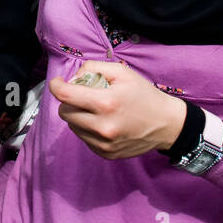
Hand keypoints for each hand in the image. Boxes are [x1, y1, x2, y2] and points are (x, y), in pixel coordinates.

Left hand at [48, 60, 186, 160]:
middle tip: (84, 96)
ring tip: (96, 110)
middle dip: (69, 101)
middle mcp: (102, 126)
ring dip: (78, 115)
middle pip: (65, 113)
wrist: (166, 124)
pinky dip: (88, 129)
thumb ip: (94, 68)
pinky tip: (103, 122)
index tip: (58, 82)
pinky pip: (84, 139)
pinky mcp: (106, 154)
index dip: (56, 86)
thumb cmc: (144, 95)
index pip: (65, 96)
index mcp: (106, 103)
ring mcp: (104, 143)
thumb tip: (73, 78)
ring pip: (73, 126)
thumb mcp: (122, 72)